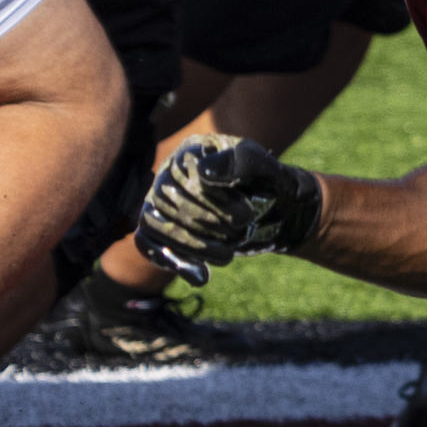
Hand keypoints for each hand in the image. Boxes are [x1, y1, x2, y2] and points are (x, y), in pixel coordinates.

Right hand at [136, 137, 326, 283]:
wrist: (279, 209)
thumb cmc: (273, 183)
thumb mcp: (267, 168)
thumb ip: (242, 162)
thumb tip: (204, 172)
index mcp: (193, 151)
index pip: (185, 174)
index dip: (213, 199)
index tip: (246, 217)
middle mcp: (171, 173)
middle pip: (167, 201)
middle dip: (206, 224)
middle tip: (241, 234)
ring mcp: (162, 201)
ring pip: (155, 224)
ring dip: (191, 246)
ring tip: (227, 257)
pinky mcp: (162, 227)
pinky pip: (148, 243)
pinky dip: (171, 261)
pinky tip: (200, 276)